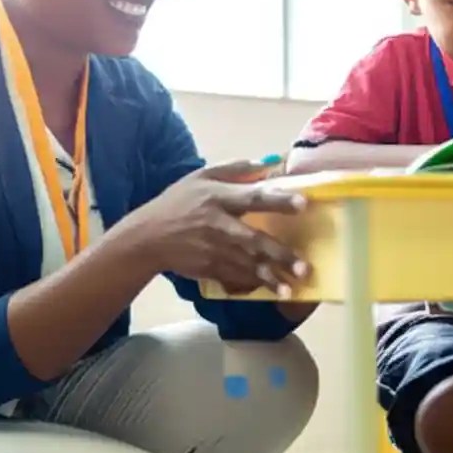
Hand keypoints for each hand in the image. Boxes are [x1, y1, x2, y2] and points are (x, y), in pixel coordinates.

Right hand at [119, 158, 310, 294]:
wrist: (148, 237)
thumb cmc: (178, 202)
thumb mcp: (200, 177)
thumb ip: (233, 169)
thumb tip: (266, 162)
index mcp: (217, 198)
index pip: (252, 197)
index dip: (278, 200)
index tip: (303, 204)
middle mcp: (217, 224)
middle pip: (253, 240)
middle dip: (279, 254)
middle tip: (304, 267)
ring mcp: (212, 250)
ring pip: (246, 264)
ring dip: (270, 277)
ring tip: (290, 288)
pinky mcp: (208, 268)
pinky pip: (234, 277)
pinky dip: (252, 283)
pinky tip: (270, 290)